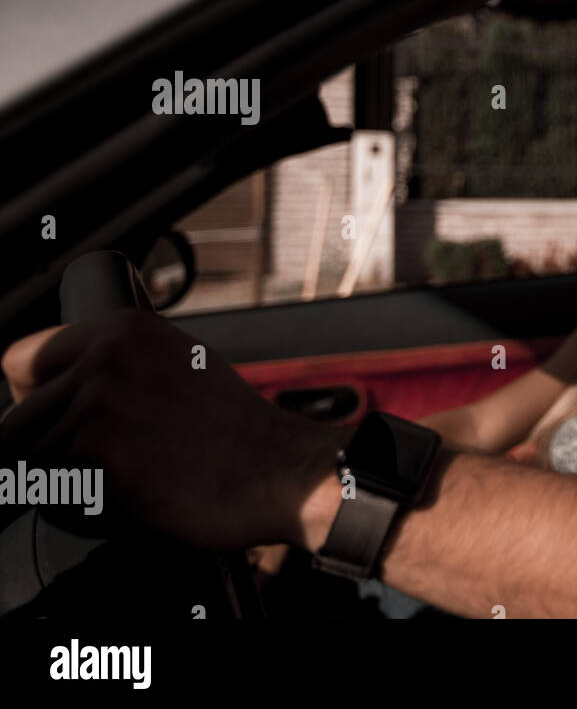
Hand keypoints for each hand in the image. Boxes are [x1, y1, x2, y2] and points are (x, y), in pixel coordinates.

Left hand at [0, 309, 346, 550]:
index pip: (21, 361)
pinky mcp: (99, 461)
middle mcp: (105, 361)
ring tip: (126, 484)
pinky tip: (131, 502)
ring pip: (31, 466)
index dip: (35, 398)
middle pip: (16, 422)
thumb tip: (65, 383)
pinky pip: (54, 502)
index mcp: (123, 331)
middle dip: (47, 451)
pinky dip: (84, 513)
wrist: (281, 473)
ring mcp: (99, 410)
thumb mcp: (184, 362)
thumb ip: (123, 363)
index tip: (57, 419)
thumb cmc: (241, 432)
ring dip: (68, 486)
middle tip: (101, 465)